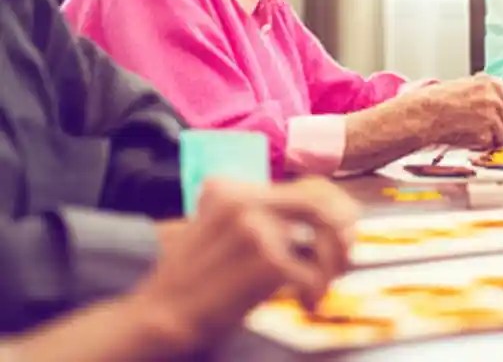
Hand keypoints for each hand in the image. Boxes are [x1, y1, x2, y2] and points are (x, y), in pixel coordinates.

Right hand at [136, 178, 359, 353]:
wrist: (158, 316)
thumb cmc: (196, 283)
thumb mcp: (221, 232)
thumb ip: (263, 218)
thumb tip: (330, 221)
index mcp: (232, 189)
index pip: (307, 186)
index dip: (336, 211)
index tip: (342, 237)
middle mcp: (243, 198)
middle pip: (322, 203)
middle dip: (344, 233)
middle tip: (342, 263)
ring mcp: (254, 226)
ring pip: (324, 237)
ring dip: (332, 267)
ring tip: (320, 288)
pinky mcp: (265, 258)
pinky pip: (313, 273)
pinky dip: (316, 292)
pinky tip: (305, 304)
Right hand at [414, 75, 502, 148]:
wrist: (422, 115)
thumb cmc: (432, 101)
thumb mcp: (461, 85)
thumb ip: (480, 91)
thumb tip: (490, 100)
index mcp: (490, 83)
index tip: (497, 119)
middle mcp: (495, 98)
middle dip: (501, 128)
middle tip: (488, 134)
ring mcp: (493, 116)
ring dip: (491, 140)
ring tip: (474, 139)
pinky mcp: (486, 134)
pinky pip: (491, 145)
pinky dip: (482, 147)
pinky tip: (468, 142)